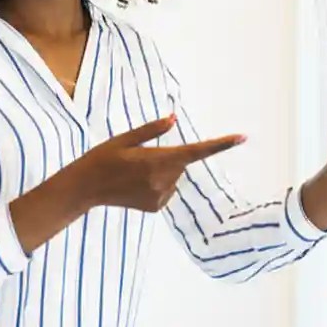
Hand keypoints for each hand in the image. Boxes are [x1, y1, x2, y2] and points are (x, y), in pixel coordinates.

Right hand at [70, 114, 244, 211]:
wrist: (85, 188)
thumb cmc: (103, 157)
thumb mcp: (125, 138)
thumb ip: (153, 130)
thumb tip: (174, 119)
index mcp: (157, 160)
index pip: (196, 151)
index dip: (220, 145)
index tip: (241, 137)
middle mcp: (162, 181)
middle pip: (181, 163)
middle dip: (169, 156)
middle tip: (140, 156)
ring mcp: (160, 197)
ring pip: (174, 177)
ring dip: (162, 171)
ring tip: (133, 171)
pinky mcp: (155, 207)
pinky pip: (166, 190)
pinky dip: (157, 185)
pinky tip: (135, 185)